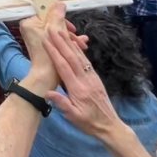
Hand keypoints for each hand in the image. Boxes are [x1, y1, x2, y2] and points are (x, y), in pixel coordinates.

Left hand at [17, 2, 72, 92]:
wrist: (46, 76)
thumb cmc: (48, 53)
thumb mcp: (55, 30)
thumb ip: (58, 15)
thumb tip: (60, 3)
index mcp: (29, 23)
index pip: (47, 14)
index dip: (61, 19)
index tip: (71, 27)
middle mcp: (31, 29)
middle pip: (54, 24)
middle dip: (68, 31)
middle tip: (78, 37)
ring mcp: (37, 38)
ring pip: (57, 32)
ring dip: (71, 37)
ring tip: (83, 44)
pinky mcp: (44, 46)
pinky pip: (57, 39)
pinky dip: (67, 42)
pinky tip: (81, 44)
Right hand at [44, 18, 124, 138]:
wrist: (109, 126)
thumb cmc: (88, 123)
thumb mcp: (73, 117)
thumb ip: (62, 103)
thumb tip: (47, 92)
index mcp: (78, 89)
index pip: (64, 67)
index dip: (54, 53)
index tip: (46, 41)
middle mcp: (86, 80)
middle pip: (72, 58)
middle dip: (62, 43)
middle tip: (53, 30)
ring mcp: (92, 78)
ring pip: (80, 57)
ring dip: (70, 44)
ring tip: (62, 32)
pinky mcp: (96, 79)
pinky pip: (86, 62)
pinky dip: (79, 51)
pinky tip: (75, 45)